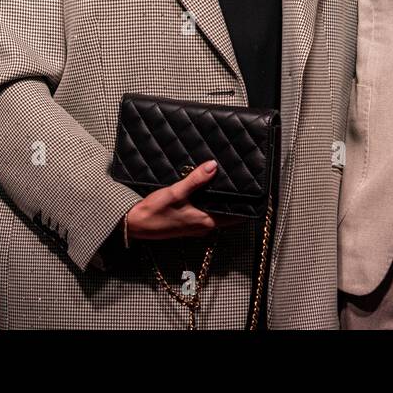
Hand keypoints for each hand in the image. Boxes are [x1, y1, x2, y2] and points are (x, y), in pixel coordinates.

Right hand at [123, 160, 247, 239]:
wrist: (134, 225)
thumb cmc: (154, 213)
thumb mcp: (175, 193)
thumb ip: (196, 180)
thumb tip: (214, 166)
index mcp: (205, 222)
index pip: (235, 217)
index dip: (247, 207)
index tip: (258, 195)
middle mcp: (203, 226)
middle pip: (228, 214)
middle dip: (236, 201)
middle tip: (245, 182)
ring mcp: (195, 226)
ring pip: (217, 212)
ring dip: (222, 200)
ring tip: (229, 182)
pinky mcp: (188, 223)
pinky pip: (206, 212)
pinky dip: (210, 202)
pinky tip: (208, 189)